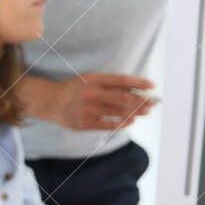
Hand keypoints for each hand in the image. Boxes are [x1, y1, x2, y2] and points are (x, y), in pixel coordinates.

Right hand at [21, 73, 155, 131]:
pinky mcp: (85, 123)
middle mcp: (92, 93)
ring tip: (145, 112)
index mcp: (94, 79)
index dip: (139, 82)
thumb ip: (110, 83)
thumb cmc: (74, 89)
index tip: (152, 85)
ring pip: (118, 112)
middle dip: (142, 100)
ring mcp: (88, 109)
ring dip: (135, 112)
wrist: (50, 102)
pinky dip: (122, 123)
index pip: (122, 80)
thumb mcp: (90, 79)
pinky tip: (130, 121)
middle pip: (123, 97)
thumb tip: (135, 87)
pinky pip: (108, 124)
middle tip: (153, 103)